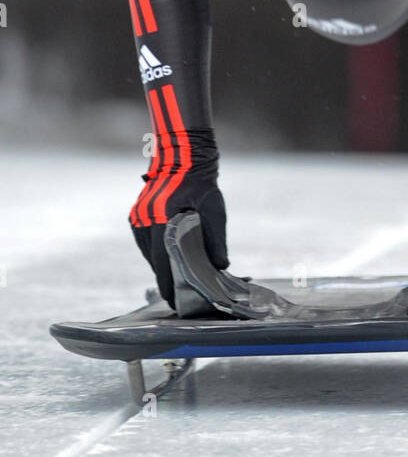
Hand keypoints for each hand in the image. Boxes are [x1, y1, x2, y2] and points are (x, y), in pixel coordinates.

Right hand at [129, 163, 228, 307]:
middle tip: (176, 296)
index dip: (169, 285)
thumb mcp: (214, 209)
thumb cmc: (201, 182)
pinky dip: (156, 252)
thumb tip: (220, 267)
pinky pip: (145, 242)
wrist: (182, 155)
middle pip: (154, 261)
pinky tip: (167, 258)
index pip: (163, 263)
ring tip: (174, 281)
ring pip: (149, 253)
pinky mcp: (137, 216)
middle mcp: (145, 221)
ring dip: (161, 265)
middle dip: (165, 279)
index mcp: (162, 220)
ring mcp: (138, 218)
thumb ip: (216, 239)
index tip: (175, 301)